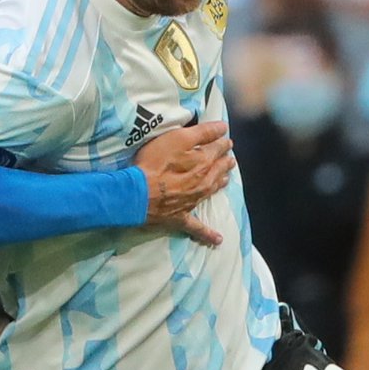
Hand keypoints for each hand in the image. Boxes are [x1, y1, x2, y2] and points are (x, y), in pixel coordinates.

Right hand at [133, 120, 233, 241]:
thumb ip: (202, 133)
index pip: (217, 150)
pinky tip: (218, 240)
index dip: (222, 144)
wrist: (137, 194)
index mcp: (202, 163)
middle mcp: (202, 183)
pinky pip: (197, 228)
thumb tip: (223, 129)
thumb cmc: (154, 163)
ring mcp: (192, 201)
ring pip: (211, 192)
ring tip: (226, 180)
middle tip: (231, 160)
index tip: (227, 141)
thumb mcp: (177, 139)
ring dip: (220, 184)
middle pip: (217, 171)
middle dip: (225, 163)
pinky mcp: (180, 217)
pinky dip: (208, 234)